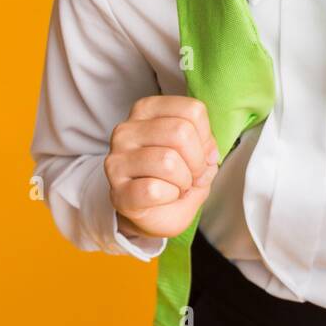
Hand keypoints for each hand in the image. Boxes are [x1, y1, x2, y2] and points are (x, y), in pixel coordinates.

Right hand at [105, 95, 219, 239]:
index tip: (201, 156)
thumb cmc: (176, 178)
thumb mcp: (199, 153)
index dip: (206, 139)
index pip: (192, 110)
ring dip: (184, 181)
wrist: (156, 216)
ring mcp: (117, 160)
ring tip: (177, 187)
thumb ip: (205, 143)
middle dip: (197, 162)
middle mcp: (126, 130)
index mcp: (146, 110)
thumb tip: (209, 154)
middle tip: (192, 176)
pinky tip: (164, 198)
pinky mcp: (117, 191)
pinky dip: (170, 197)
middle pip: (181, 132)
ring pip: (168, 161)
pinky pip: (154, 190)